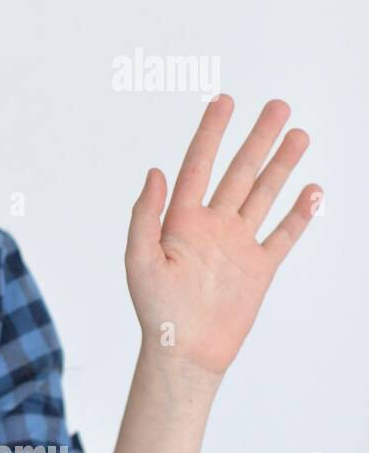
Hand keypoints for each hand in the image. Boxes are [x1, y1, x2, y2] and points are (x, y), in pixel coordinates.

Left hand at [125, 95, 319, 377]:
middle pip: (239, 171)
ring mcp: (237, 244)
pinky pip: (283, 234)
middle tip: (278, 105)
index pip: (198, 165)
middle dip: (257, 138)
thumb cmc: (155, 309)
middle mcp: (211, 225)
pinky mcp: (259, 268)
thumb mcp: (139, 259)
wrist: (185, 351)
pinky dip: (300, 213)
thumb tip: (155, 171)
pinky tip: (312, 188)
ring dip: (281, 165)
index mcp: (180, 220)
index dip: (210, 132)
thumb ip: (146, 214)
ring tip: (298, 134)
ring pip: (264, 195)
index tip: (224, 101)